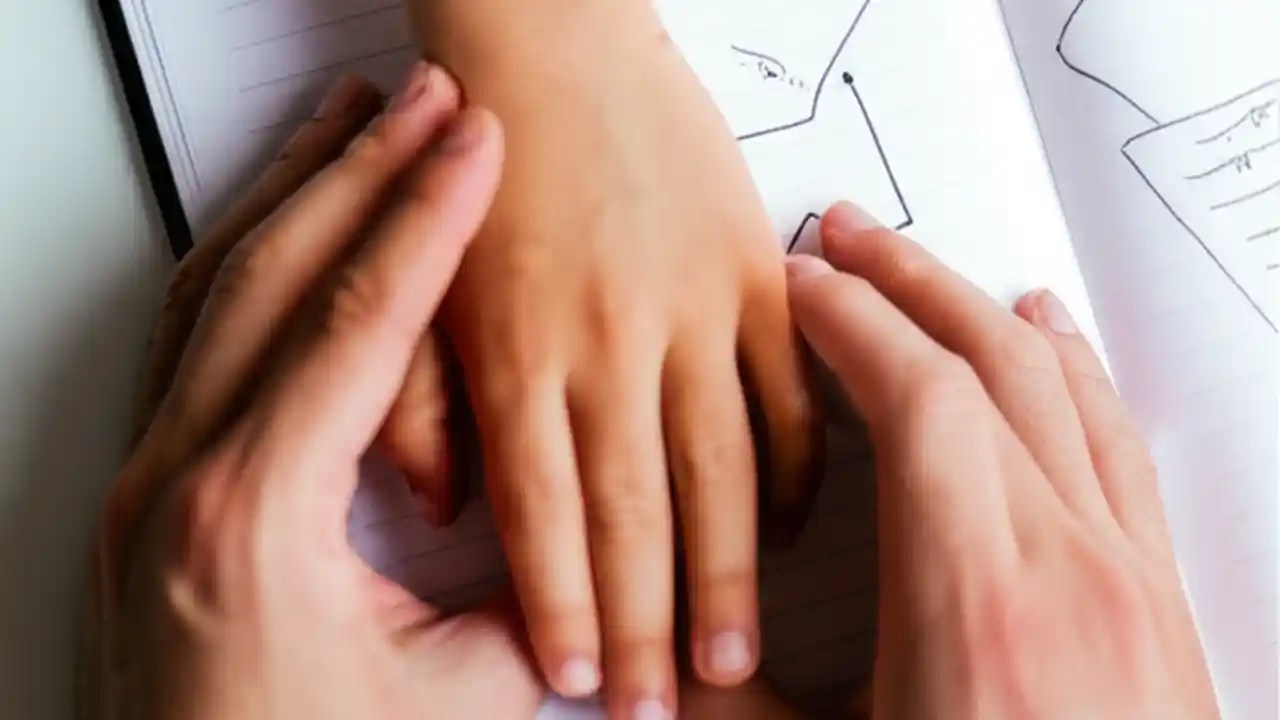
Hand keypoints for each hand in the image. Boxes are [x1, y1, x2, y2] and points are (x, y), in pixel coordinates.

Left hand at [84, 71, 541, 718]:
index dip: (428, 221)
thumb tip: (591, 541)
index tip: (477, 144)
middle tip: (424, 97)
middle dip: (359, 168)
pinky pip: (191, 334)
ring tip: (347, 120)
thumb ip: (529, 607)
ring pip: (215, 289)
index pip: (358, 323)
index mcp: (253, 517)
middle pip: (275, 273)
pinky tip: (281, 223)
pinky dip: (244, 257)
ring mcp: (148, 475)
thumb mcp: (450, 703)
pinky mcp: (147, 486)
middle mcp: (181, 478)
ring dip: (291, 193)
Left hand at [409, 1, 821, 713]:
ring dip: (726, 576)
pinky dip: (793, 467)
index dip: (564, 613)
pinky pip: (786, 390)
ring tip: (733, 655)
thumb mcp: (425, 287)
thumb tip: (451, 511)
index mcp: (514, 349)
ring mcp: (687, 306)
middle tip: (661, 705)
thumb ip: (421, 408)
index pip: (542, 517)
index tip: (581, 684)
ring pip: (719, 471)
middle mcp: (605, 339)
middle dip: (646, 628)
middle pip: (634, 516)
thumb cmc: (478, 157)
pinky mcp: (748, 271)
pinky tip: (785, 528)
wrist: (549, 37)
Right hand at [786, 203, 1217, 718]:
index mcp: (976, 600)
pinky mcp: (1159, 598)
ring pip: (1062, 386)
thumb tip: (657, 671)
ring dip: (985, 306)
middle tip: (843, 232)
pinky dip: (1075, 368)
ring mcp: (1129, 574)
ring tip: (925, 263)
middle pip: (991, 361)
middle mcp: (1068, 563)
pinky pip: (1118, 440)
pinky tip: (1053, 335)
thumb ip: (738, 715)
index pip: (920, 396)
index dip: (851, 320)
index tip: (798, 282)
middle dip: (908, 280)